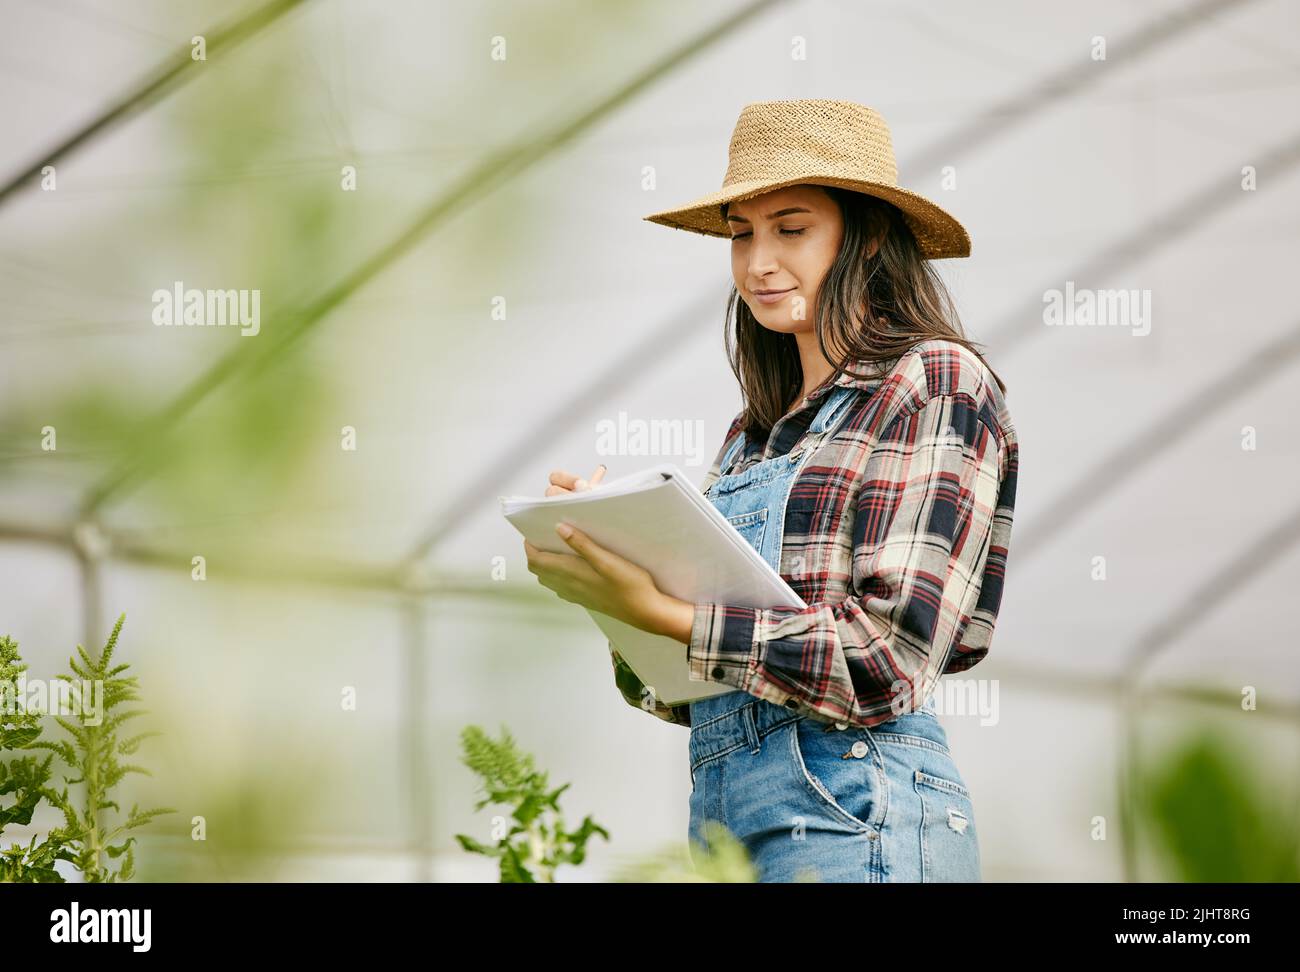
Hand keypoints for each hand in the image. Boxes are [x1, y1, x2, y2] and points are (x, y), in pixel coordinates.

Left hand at [523, 469, 693, 640]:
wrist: (646, 612)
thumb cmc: (630, 585)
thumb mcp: (607, 559)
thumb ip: (582, 544)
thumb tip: (559, 528)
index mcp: (570, 573)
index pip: (536, 561)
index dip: (529, 546)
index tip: (533, 531)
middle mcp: (568, 586)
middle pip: (539, 570)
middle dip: (536, 553)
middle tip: (544, 536)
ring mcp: (576, 595)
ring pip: (549, 579)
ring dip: (546, 564)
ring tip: (556, 547)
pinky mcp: (586, 599)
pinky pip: (562, 587)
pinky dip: (557, 575)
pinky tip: (572, 567)